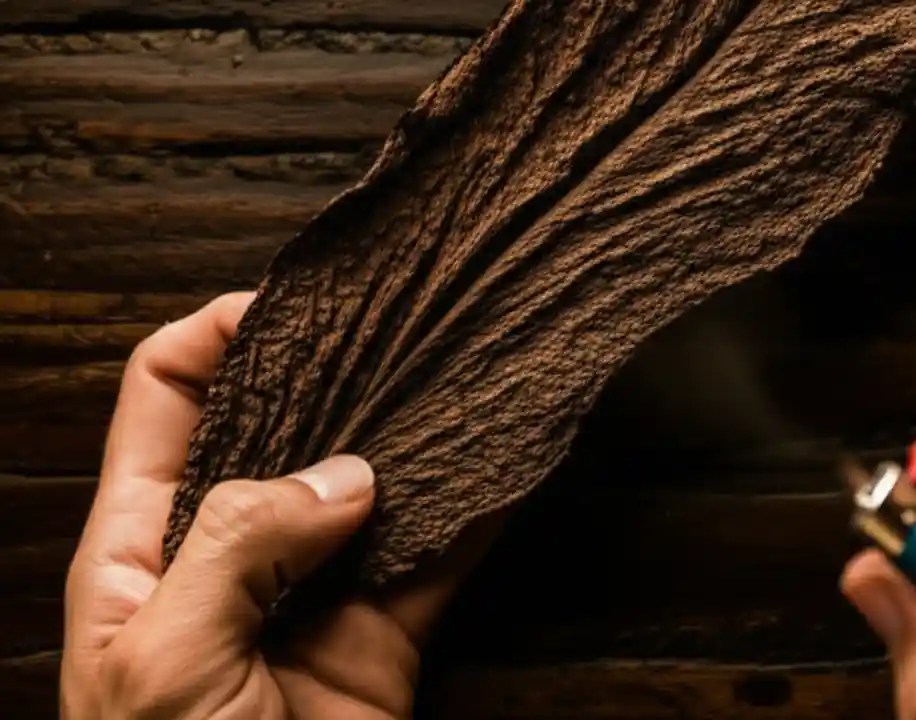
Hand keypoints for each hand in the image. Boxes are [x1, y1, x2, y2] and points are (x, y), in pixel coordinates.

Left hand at [61, 293, 481, 718]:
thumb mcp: (164, 660)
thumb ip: (238, 545)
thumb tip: (342, 474)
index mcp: (139, 549)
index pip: (164, 401)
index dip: (213, 337)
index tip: (289, 304)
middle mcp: (229, 558)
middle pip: (280, 429)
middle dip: (335, 374)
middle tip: (400, 322)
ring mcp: (311, 598)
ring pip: (368, 489)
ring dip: (413, 438)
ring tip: (461, 378)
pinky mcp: (381, 643)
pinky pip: (435, 563)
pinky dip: (475, 515)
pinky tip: (504, 465)